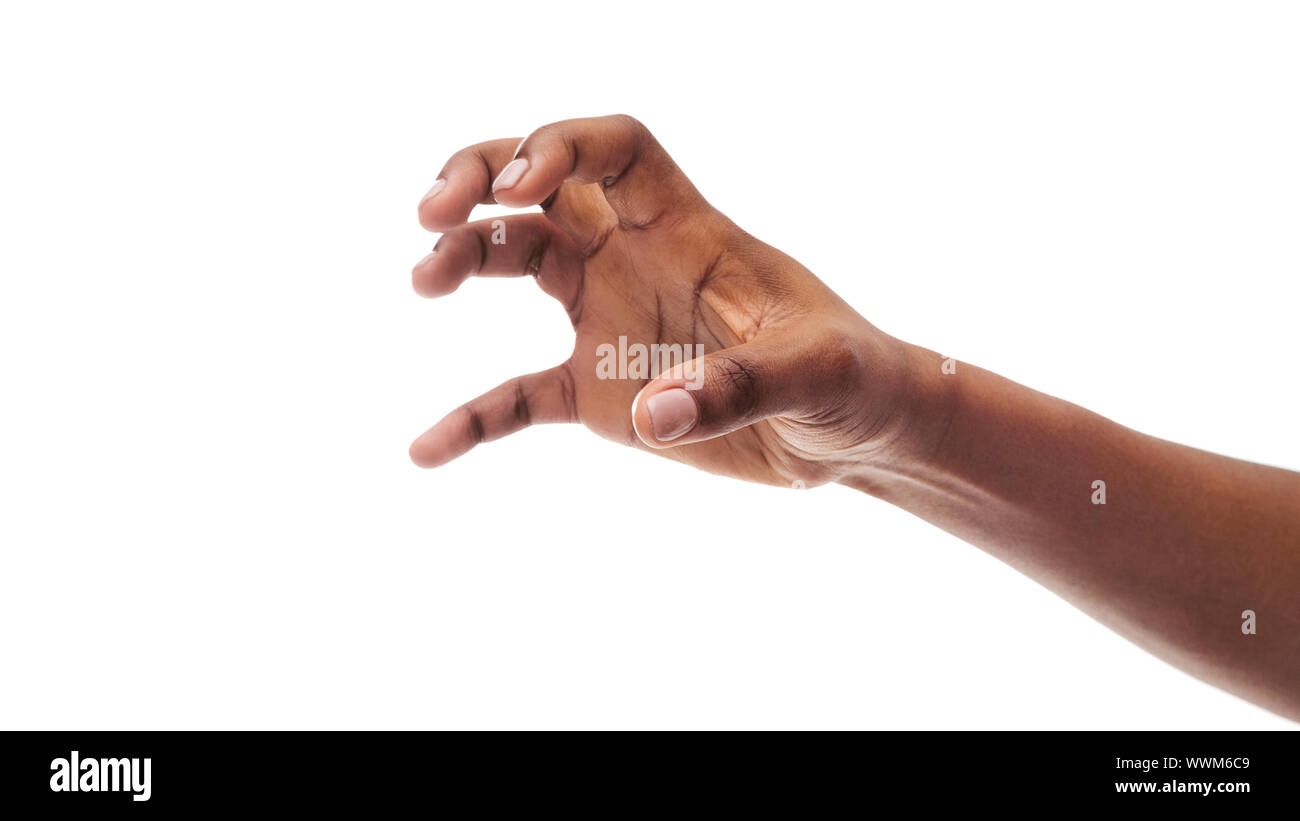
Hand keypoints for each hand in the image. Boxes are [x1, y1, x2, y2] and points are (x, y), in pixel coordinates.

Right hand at [410, 115, 919, 486]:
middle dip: (482, 181)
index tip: (518, 188)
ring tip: (424, 281)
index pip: (615, 150)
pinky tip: (427, 449)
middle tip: (431, 213)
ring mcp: (611, 322)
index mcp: (689, 232)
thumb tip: (655, 413)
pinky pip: (520, 397)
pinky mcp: (601, 393)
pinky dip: (474, 419)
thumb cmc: (851, 379)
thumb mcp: (814, 373)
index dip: (560, 147)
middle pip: (544, 189)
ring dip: (464, 259)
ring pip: (519, 264)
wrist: (853, 434)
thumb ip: (740, 384)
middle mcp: (637, 261)